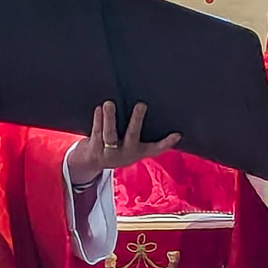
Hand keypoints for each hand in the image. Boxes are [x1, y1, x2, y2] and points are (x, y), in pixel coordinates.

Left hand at [66, 102, 180, 182]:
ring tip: (109, 104)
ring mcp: (109, 152)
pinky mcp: (94, 149)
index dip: (167, 143)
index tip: (177, 134)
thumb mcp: (131, 147)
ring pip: (110, 135)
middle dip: (136, 121)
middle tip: (141, 105)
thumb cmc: (114, 147)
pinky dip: (97, 120)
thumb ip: (141, 135)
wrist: (90, 163)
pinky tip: (99, 109)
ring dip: (109, 119)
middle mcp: (125, 153)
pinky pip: (96, 133)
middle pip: (132, 136)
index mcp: (137, 152)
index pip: (156, 149)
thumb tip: (159, 116)